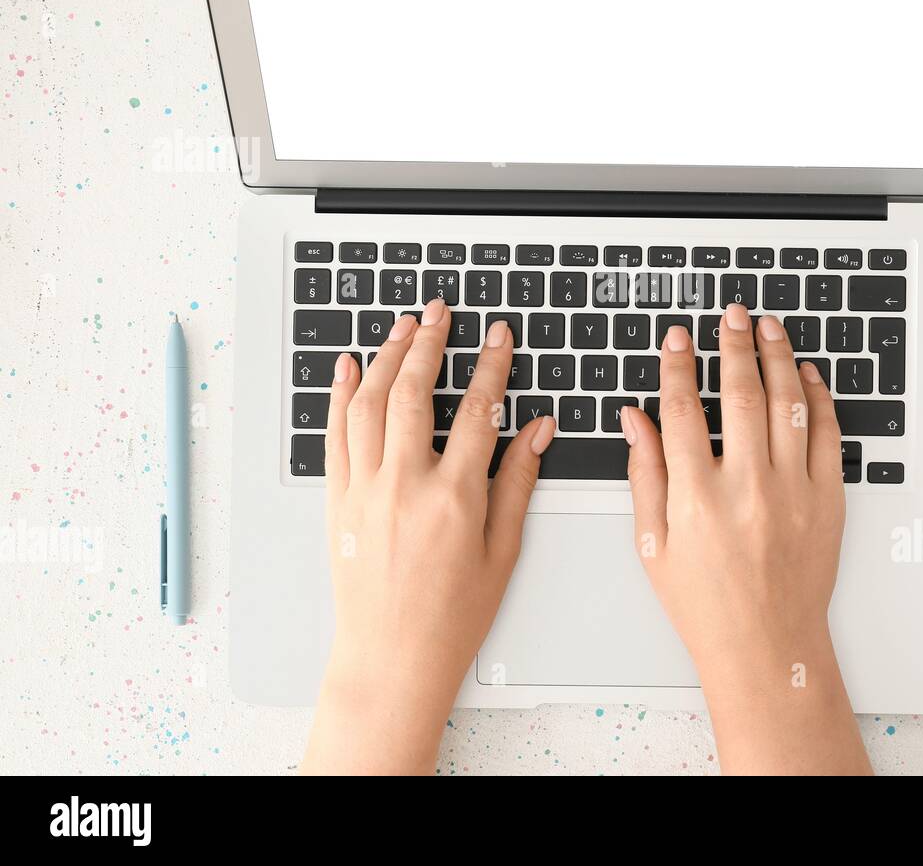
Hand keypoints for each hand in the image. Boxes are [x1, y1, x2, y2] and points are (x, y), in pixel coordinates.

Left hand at [302, 300, 555, 774]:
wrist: (392, 659)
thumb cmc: (453, 615)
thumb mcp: (503, 550)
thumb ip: (519, 481)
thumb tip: (537, 429)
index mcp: (456, 496)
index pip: (478, 409)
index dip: (492, 365)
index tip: (499, 336)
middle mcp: (406, 484)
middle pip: (416, 391)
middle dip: (430, 342)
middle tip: (440, 311)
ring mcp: (365, 490)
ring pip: (372, 403)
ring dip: (387, 357)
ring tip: (402, 326)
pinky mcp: (338, 502)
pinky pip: (335, 435)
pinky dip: (341, 395)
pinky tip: (350, 367)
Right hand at [621, 303, 870, 774]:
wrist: (767, 646)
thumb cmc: (705, 603)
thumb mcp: (654, 543)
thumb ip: (645, 473)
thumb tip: (634, 417)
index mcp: (696, 497)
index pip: (683, 409)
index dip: (678, 365)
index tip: (678, 338)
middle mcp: (747, 487)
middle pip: (740, 393)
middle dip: (733, 345)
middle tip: (731, 315)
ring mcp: (793, 491)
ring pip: (788, 404)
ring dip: (778, 357)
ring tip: (769, 327)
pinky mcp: (827, 500)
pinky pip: (826, 434)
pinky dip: (818, 398)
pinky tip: (807, 375)